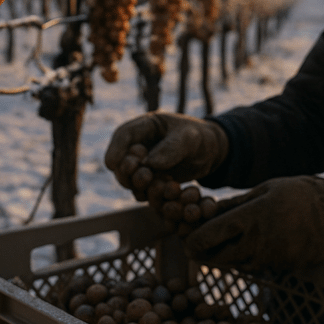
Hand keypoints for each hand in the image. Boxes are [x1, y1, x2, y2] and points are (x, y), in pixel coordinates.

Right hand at [104, 112, 228, 193]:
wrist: (210, 152)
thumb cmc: (199, 137)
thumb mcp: (190, 138)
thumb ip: (171, 148)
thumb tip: (149, 164)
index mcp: (145, 127)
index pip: (123, 135)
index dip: (115, 149)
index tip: (112, 164)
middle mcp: (139, 146)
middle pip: (121, 162)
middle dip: (128, 172)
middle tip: (145, 177)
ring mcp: (143, 165)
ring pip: (130, 180)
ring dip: (140, 186)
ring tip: (161, 186)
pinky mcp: (151, 182)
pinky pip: (144, 192)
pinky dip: (153, 196)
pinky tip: (170, 193)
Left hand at [183, 176, 323, 273]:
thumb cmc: (298, 194)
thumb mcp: (263, 189)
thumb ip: (234, 204)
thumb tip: (206, 210)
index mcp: (250, 218)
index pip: (209, 236)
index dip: (193, 240)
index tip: (186, 240)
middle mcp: (256, 242)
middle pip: (217, 257)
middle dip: (203, 254)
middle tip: (195, 246)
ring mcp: (269, 258)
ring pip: (234, 264)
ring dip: (224, 256)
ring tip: (220, 243)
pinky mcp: (280, 267)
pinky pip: (254, 266)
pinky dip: (245, 258)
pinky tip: (246, 246)